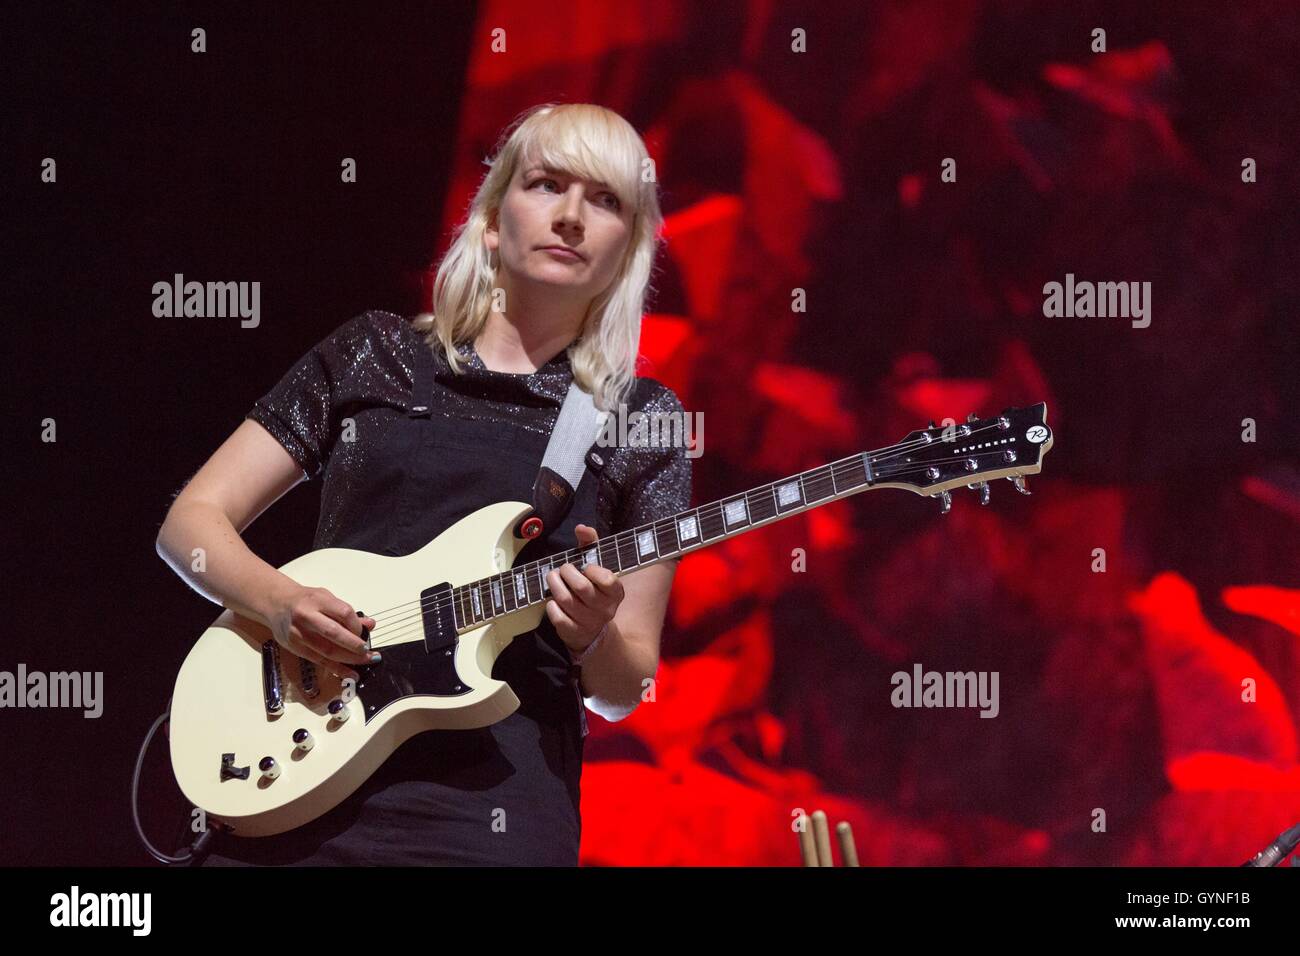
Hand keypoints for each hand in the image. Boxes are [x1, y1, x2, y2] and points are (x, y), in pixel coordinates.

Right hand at [267, 583, 377, 681]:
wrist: (276, 603)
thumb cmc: (305, 601)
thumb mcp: (327, 598)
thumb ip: (346, 612)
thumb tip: (370, 624)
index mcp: (318, 600)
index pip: (343, 613)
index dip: (357, 626)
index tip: (364, 632)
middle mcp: (307, 616)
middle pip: (334, 633)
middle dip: (354, 645)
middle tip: (368, 652)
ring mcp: (299, 633)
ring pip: (327, 650)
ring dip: (349, 659)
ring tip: (365, 662)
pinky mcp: (295, 647)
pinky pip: (319, 661)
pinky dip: (336, 669)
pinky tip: (350, 674)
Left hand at [544, 524, 623, 658]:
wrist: (594, 629)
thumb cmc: (593, 590)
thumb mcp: (596, 566)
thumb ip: (591, 544)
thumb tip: (581, 528)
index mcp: (615, 592)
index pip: (607, 580)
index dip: (593, 570)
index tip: (585, 566)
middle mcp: (606, 609)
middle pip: (582, 588)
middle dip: (567, 573)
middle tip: (562, 569)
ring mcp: (590, 622)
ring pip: (567, 601)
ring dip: (555, 586)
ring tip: (552, 578)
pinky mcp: (574, 633)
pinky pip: (559, 618)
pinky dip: (551, 606)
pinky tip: (552, 600)